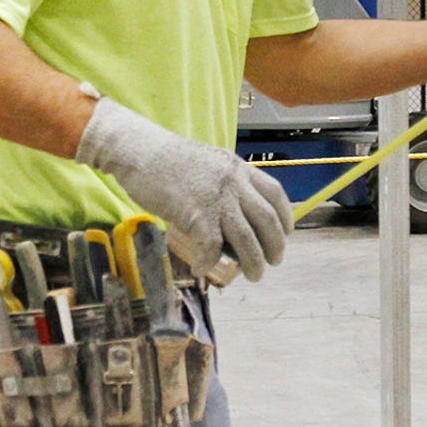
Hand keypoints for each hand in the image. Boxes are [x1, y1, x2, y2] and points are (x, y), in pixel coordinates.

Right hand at [75, 97, 292, 280]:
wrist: (140, 151)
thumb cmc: (166, 159)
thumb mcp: (207, 163)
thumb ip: (223, 182)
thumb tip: (231, 210)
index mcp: (239, 168)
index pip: (275, 193)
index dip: (285, 216)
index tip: (286, 233)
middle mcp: (235, 183)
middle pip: (268, 220)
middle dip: (275, 246)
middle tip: (273, 262)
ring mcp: (217, 199)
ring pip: (247, 238)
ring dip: (254, 262)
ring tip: (253, 275)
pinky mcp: (197, 214)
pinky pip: (212, 247)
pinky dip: (209, 262)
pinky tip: (203, 269)